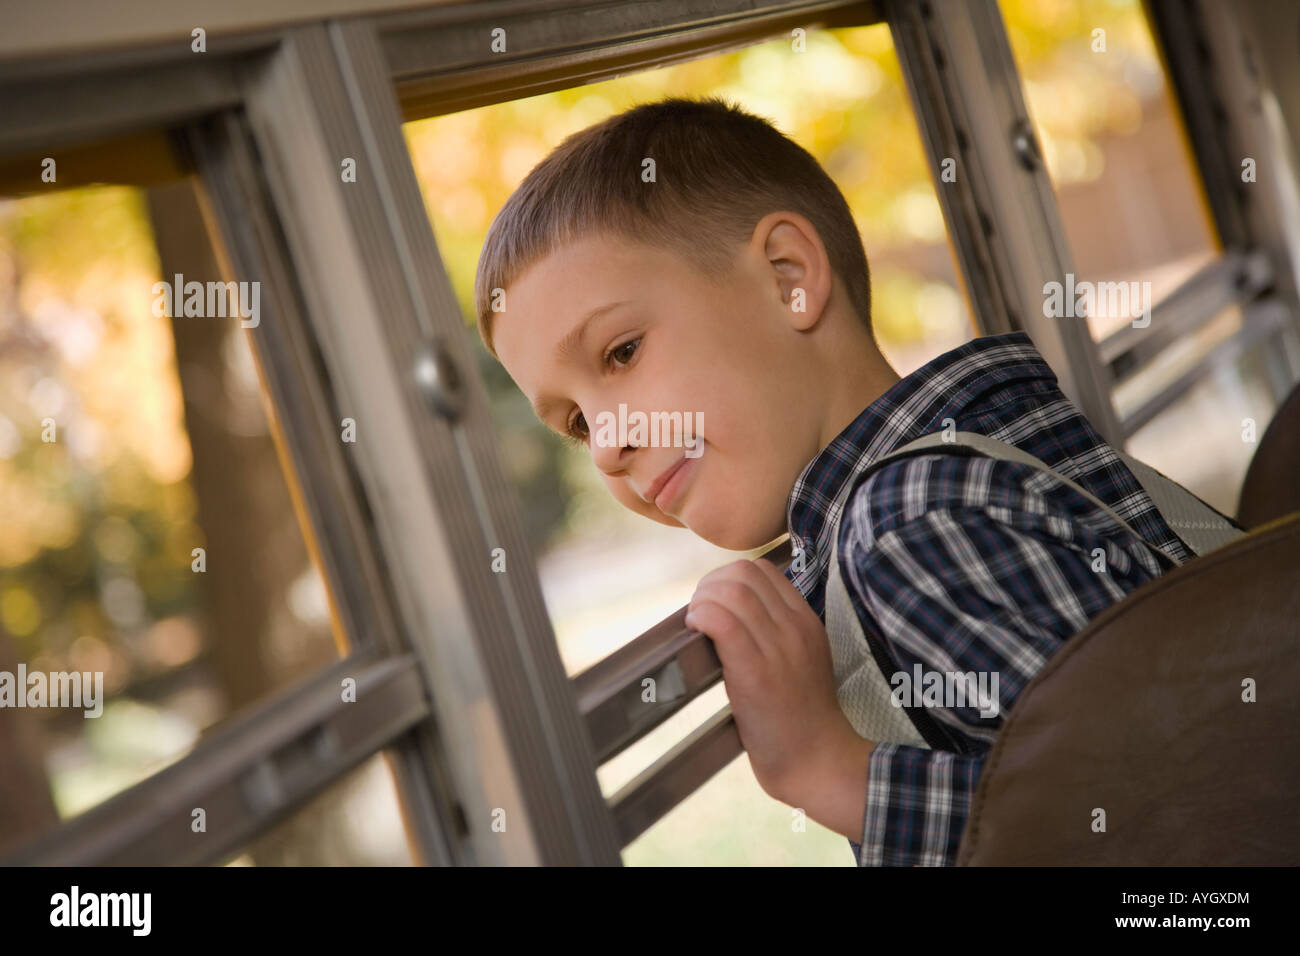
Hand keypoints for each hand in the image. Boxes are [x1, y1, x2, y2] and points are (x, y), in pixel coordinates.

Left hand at [685, 557, 861, 803]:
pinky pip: (724, 622)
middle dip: (709, 584)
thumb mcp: (800, 660)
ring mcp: (778, 647)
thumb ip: (774, 631)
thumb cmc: (800, 716)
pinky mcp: (757, 672)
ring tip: (695, 623)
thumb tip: (727, 609)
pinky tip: (694, 631)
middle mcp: (794, 627)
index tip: (714, 601)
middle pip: (743, 573)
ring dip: (701, 600)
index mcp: (805, 621)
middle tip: (699, 612)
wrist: (816, 759)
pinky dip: (701, 617)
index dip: (727, 577)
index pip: (762, 570)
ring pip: (731, 592)